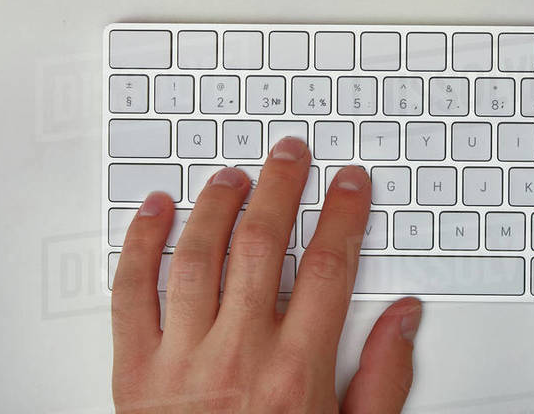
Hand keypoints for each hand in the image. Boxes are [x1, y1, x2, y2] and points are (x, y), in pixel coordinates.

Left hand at [111, 137, 420, 412]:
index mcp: (296, 372)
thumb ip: (382, 378)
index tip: (349, 185)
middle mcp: (238, 355)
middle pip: (262, 244)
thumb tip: (403, 318)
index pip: (329, 267)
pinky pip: (130, 292)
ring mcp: (180, 360)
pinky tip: (155, 212)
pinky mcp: (132, 372)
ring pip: (198, 256)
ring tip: (233, 176)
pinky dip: (140, 244)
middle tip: (290, 155)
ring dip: (217, 205)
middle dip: (281, 187)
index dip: (343, 214)